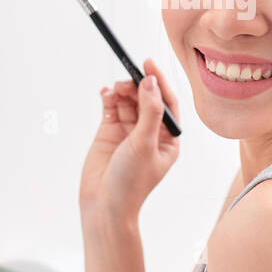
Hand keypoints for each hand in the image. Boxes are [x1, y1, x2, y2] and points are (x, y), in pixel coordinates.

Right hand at [79, 58, 180, 221]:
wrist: (104, 207)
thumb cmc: (130, 183)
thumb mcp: (144, 144)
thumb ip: (149, 111)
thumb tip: (150, 82)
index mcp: (168, 139)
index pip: (168, 103)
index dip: (159, 82)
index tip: (149, 63)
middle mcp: (149, 133)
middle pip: (147, 99)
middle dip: (138, 86)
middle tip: (127, 77)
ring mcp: (128, 133)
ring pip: (128, 101)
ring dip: (123, 91)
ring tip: (115, 88)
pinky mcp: (109, 133)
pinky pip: (111, 108)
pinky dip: (108, 98)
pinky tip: (105, 93)